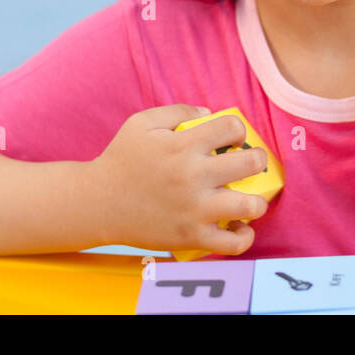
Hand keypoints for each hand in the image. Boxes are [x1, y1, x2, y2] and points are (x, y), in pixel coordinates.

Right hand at [94, 105, 269, 255]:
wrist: (97, 203)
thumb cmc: (121, 160)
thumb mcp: (142, 123)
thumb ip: (178, 111)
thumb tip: (209, 113)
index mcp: (183, 145)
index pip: (232, 127)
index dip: (238, 130)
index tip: (232, 140)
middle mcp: (193, 176)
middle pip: (250, 163)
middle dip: (257, 160)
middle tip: (249, 164)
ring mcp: (194, 209)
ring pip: (249, 206)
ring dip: (257, 201)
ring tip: (249, 199)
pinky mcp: (191, 237)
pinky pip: (232, 243)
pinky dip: (244, 237)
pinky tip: (239, 227)